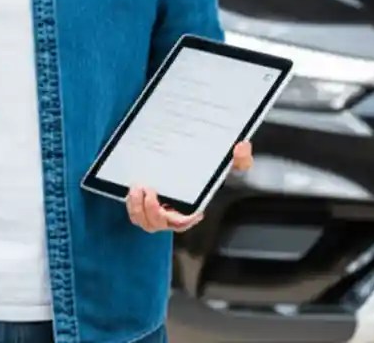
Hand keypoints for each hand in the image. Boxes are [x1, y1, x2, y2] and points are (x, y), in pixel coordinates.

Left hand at [125, 142, 254, 233]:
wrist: (181, 162)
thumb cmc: (202, 171)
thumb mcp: (223, 164)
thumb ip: (240, 159)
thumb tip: (242, 148)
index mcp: (191, 208)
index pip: (187, 221)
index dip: (186, 220)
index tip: (191, 210)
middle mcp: (171, 213)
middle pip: (159, 224)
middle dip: (152, 212)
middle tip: (150, 191)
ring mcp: (155, 210)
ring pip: (143, 220)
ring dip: (137, 208)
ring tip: (137, 188)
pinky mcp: (142, 203)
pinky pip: (134, 212)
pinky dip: (131, 204)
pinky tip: (132, 188)